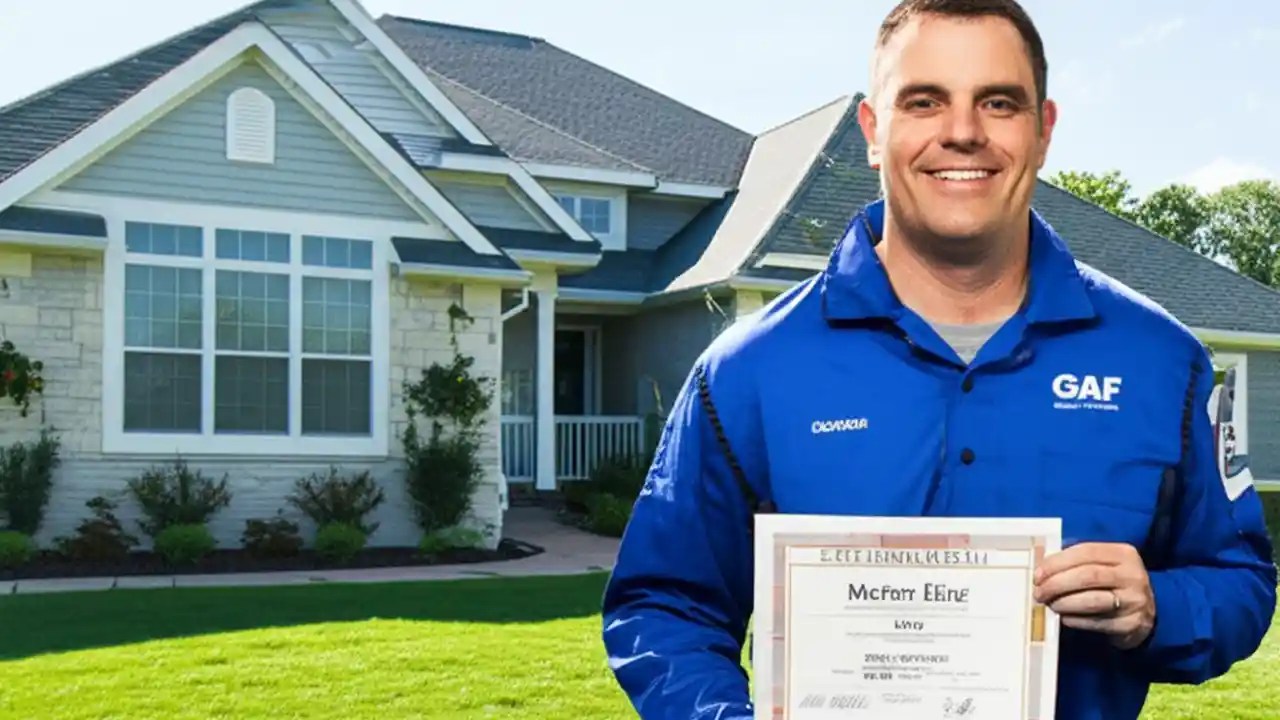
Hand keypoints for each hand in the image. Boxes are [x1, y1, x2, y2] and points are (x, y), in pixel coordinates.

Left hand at [1032, 542, 1155, 649]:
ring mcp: (1134, 600)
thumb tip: (1042, 567)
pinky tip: (1064, 617)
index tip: (1038, 574)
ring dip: (1064, 603)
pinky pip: (1097, 622)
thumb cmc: (1115, 583)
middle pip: (1087, 576)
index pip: (1085, 552)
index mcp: (1124, 554)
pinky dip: (1075, 620)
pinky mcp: (1132, 624)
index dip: (1057, 563)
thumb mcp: (1105, 565)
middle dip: (1056, 584)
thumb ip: (1078, 561)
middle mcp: (1132, 575)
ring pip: (1092, 600)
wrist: (1149, 613)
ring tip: (1050, 604)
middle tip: (1039, 592)